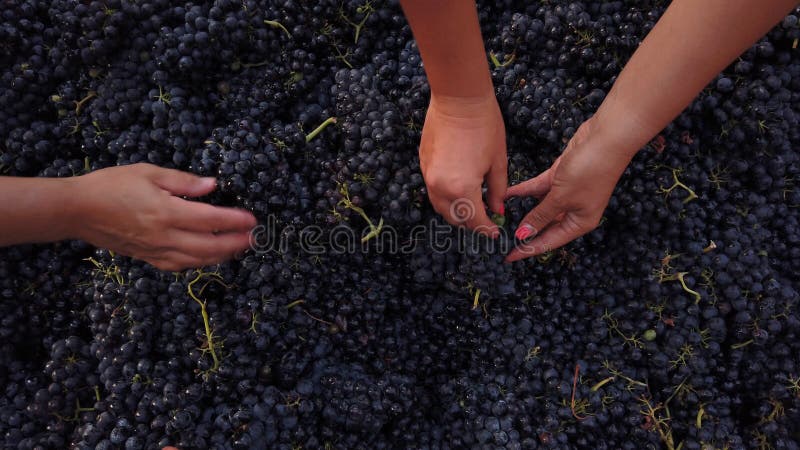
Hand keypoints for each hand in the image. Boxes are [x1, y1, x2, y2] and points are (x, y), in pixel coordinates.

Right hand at [69, 163, 255, 270]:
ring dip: (222, 256)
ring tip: (239, 248)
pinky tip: (209, 257)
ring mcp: (156, 250)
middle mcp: (164, 236)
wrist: (77, 210)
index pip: (210, 219)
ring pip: (197, 260)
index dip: (235, 221)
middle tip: (255, 238)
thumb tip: (213, 185)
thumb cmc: (111, 185)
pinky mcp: (148, 258)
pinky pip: (179, 266)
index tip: (253, 219)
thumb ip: (183, 181)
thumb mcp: (149, 172)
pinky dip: (199, 263)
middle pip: (209, 246)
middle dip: (236, 243)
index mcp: (166, 212)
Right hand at [419, 92, 506, 236]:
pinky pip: (433, 190)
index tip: (495, 232)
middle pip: (454, 218)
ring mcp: (428, 176)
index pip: (475, 220)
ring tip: (472, 205)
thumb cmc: (484, 126)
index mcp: (462, 188)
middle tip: (486, 219)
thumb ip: (497, 190)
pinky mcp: (423, 165)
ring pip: (440, 207)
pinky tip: (459, 188)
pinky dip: (446, 196)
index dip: (487, 229)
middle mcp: (440, 187)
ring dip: (456, 211)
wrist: (458, 99)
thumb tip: (497, 209)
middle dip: (471, 222)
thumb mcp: (498, 162)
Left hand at [505, 119, 633, 261]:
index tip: (509, 257)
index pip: (549, 241)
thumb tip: (524, 234)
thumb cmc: (590, 171)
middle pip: (544, 226)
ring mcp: (567, 193)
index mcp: (580, 223)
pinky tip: (507, 194)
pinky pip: (538, 188)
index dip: (528, 249)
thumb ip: (540, 216)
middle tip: (501, 238)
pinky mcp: (561, 176)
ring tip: (501, 217)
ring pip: (540, 206)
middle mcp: (574, 210)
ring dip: (522, 210)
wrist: (606, 138)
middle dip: (524, 231)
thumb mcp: (561, 198)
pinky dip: (524, 191)